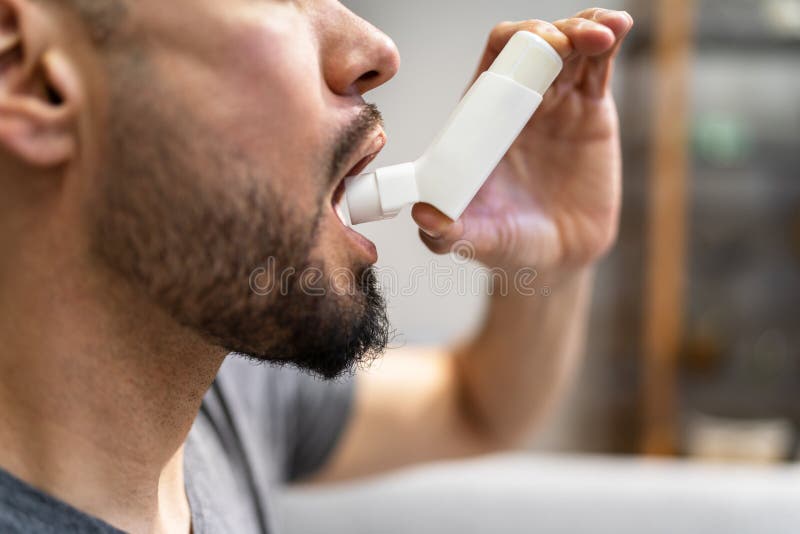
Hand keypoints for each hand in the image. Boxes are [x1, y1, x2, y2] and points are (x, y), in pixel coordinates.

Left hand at [412, 9, 633, 271]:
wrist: (557, 259)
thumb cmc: (508, 243)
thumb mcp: (478, 239)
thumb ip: (448, 232)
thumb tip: (423, 216)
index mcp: (485, 119)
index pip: (494, 61)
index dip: (514, 42)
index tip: (535, 44)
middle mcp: (518, 103)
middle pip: (534, 46)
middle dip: (552, 31)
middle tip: (568, 42)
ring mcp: (556, 103)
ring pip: (569, 49)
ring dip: (584, 29)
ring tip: (603, 33)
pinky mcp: (590, 110)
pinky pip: (598, 68)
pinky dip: (608, 41)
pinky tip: (618, 28)